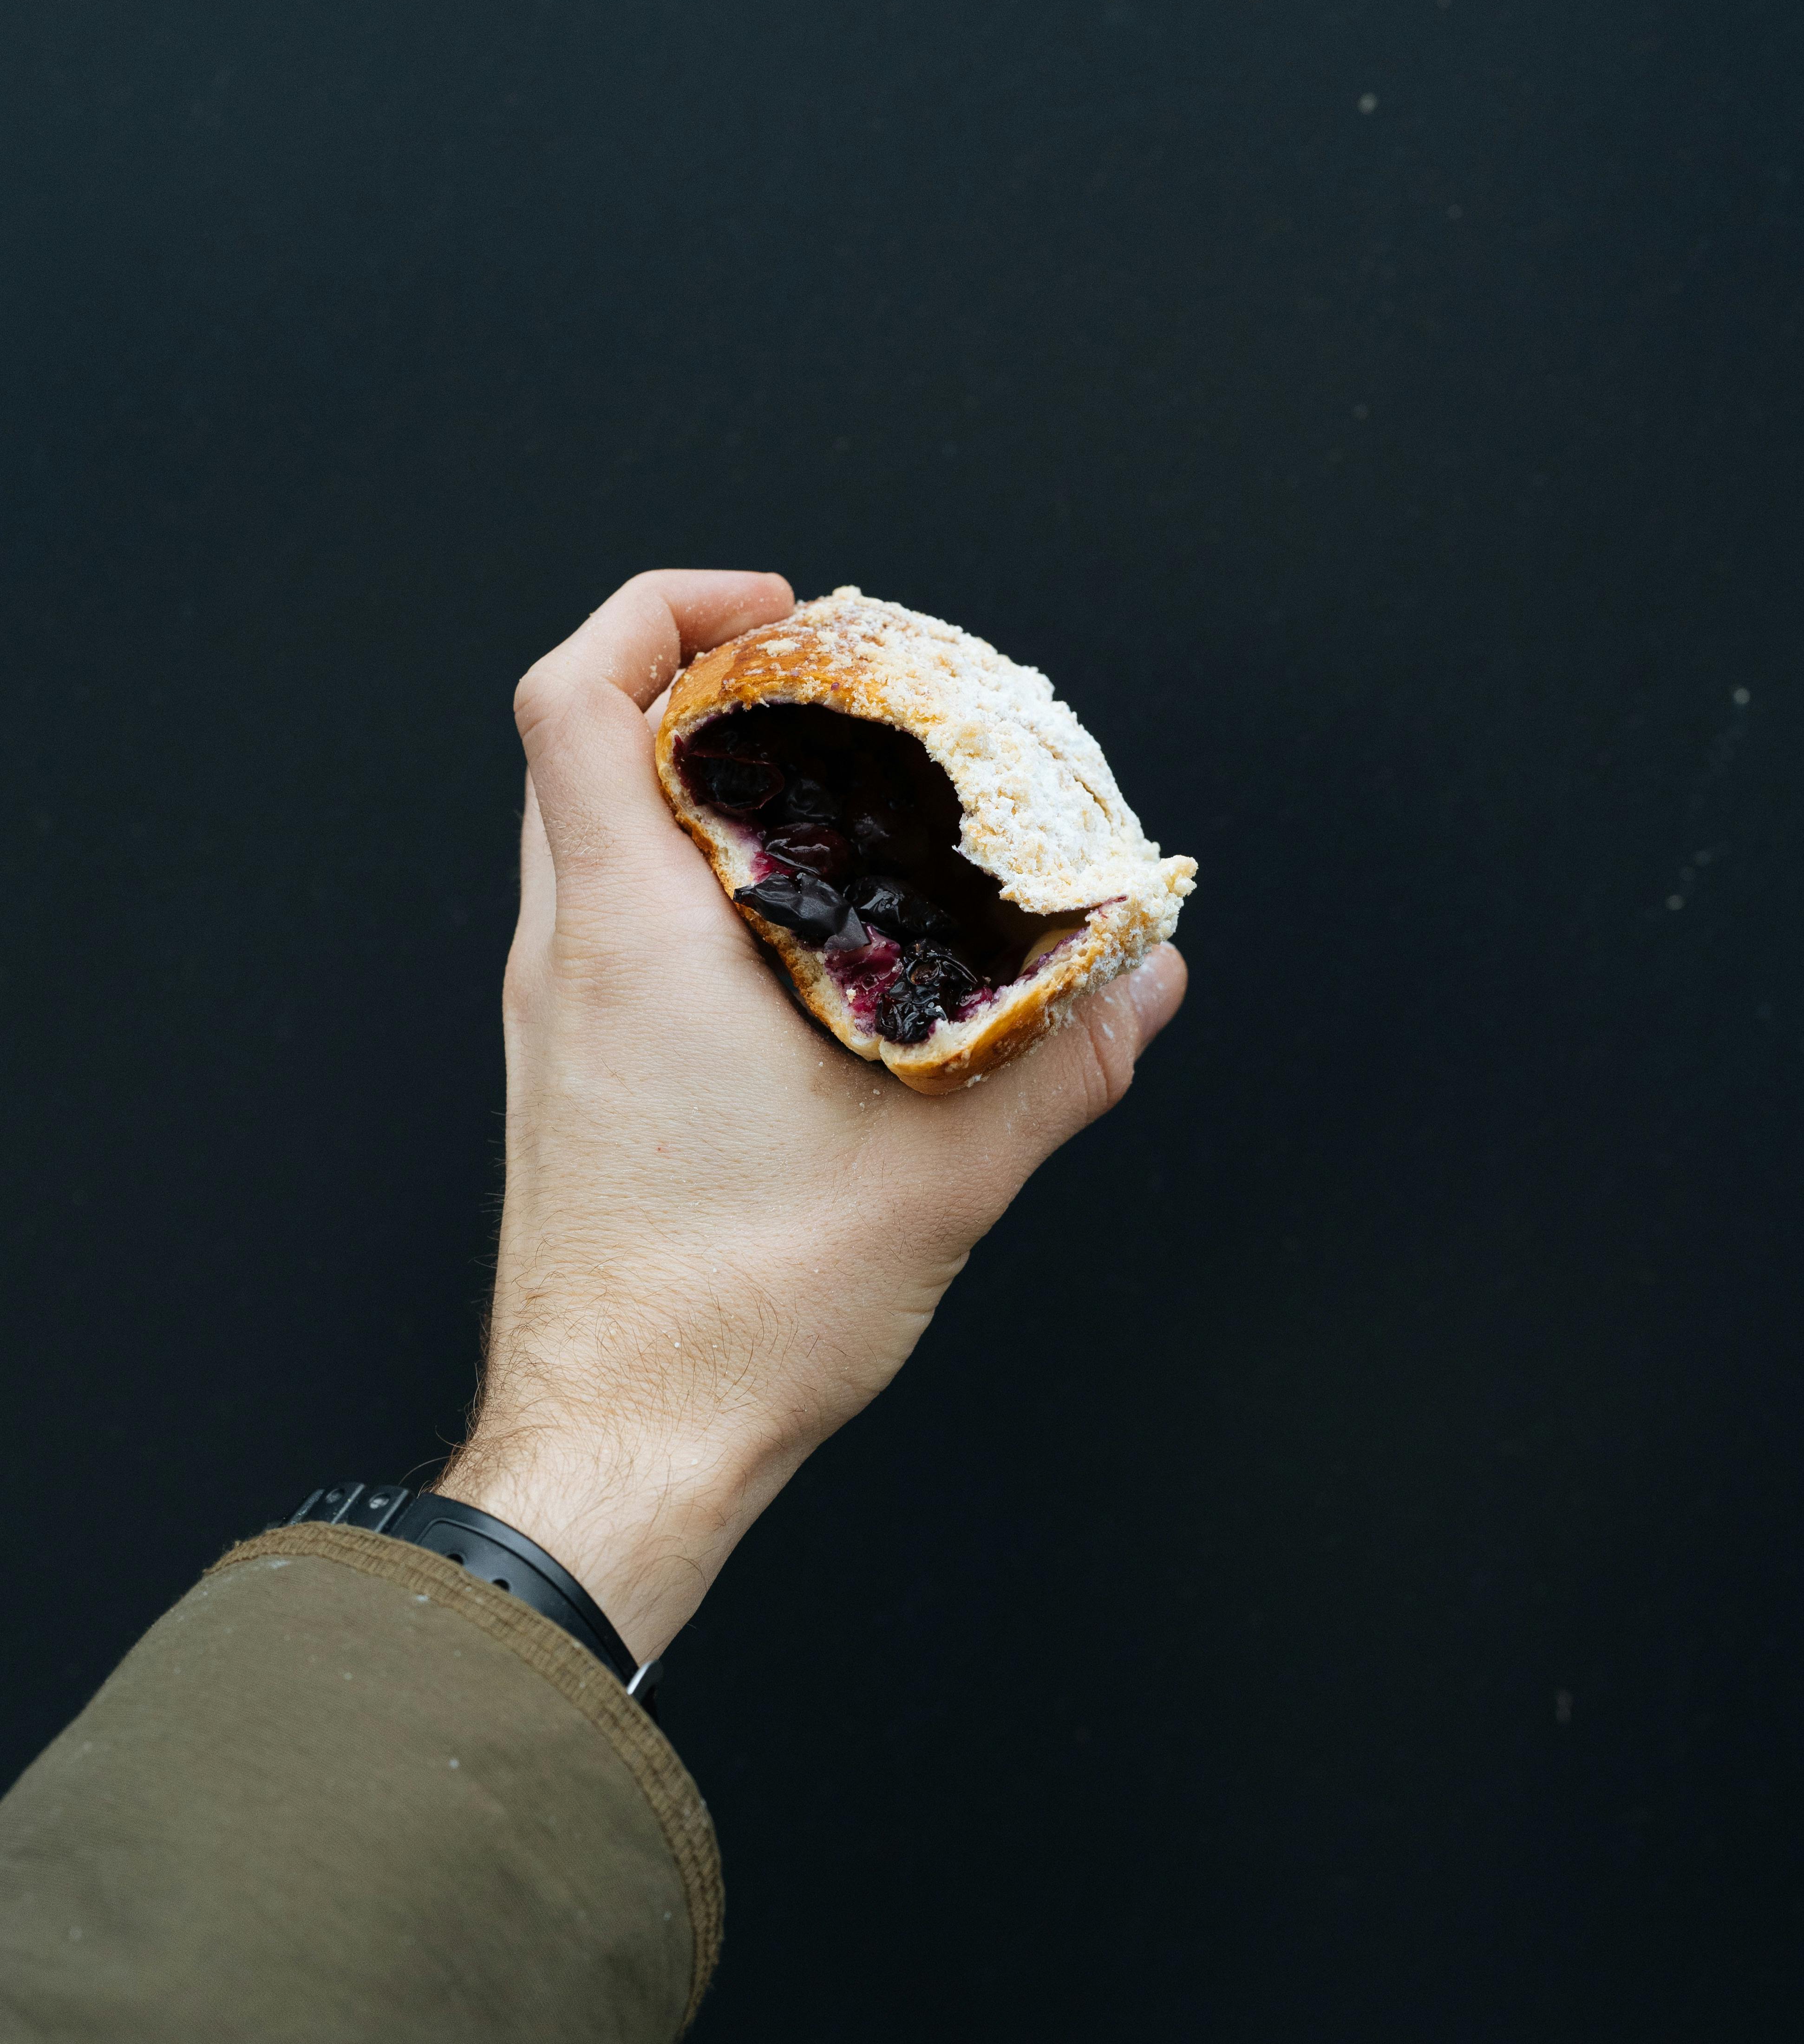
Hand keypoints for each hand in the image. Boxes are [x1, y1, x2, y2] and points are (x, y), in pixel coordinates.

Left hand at [439, 569, 1185, 1660]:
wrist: (617, 1449)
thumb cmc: (736, 1318)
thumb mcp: (942, 1174)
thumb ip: (1062, 1061)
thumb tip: (1148, 979)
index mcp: (629, 937)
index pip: (572, 695)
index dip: (660, 606)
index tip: (775, 607)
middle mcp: (563, 955)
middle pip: (577, 739)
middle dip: (691, 677)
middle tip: (819, 686)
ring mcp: (548, 1014)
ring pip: (582, 828)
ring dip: (682, 779)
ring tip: (820, 798)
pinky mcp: (562, 1070)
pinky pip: (598, 914)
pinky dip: (677, 873)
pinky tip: (793, 932)